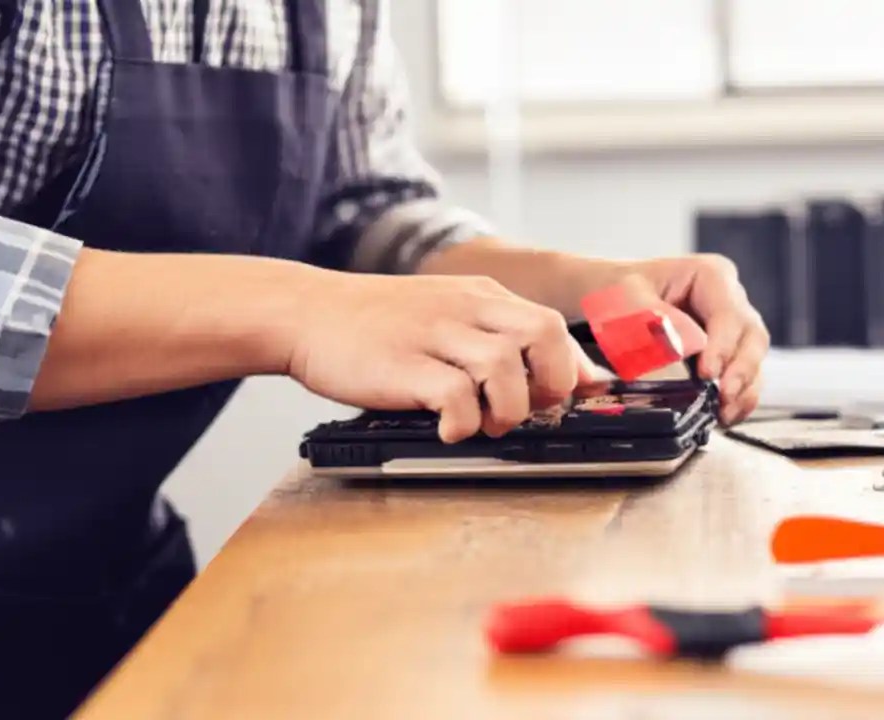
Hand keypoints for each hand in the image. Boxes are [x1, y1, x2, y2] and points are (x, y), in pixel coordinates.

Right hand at [286, 273, 598, 442]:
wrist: (305, 311)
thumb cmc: (378, 322)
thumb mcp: (446, 313)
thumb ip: (497, 337)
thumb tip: (557, 374)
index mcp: (481, 297)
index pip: (554, 324)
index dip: (576, 368)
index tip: (578, 400)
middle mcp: (464, 308)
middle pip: (545, 332)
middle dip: (553, 380)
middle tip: (530, 408)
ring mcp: (433, 333)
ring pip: (504, 364)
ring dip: (509, 407)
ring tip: (486, 422)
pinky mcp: (402, 363)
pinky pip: (453, 394)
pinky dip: (462, 422)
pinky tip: (448, 429)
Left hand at [623, 255, 769, 424]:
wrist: (605, 299)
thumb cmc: (616, 290)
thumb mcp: (627, 299)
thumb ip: (655, 319)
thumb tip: (686, 345)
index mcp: (710, 277)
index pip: (728, 313)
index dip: (723, 346)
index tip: (708, 373)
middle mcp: (728, 300)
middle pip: (751, 336)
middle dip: (742, 370)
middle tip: (723, 397)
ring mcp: (729, 329)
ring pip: (752, 360)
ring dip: (744, 390)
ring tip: (724, 414)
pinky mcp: (723, 355)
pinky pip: (741, 378)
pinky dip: (737, 399)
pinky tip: (724, 416)